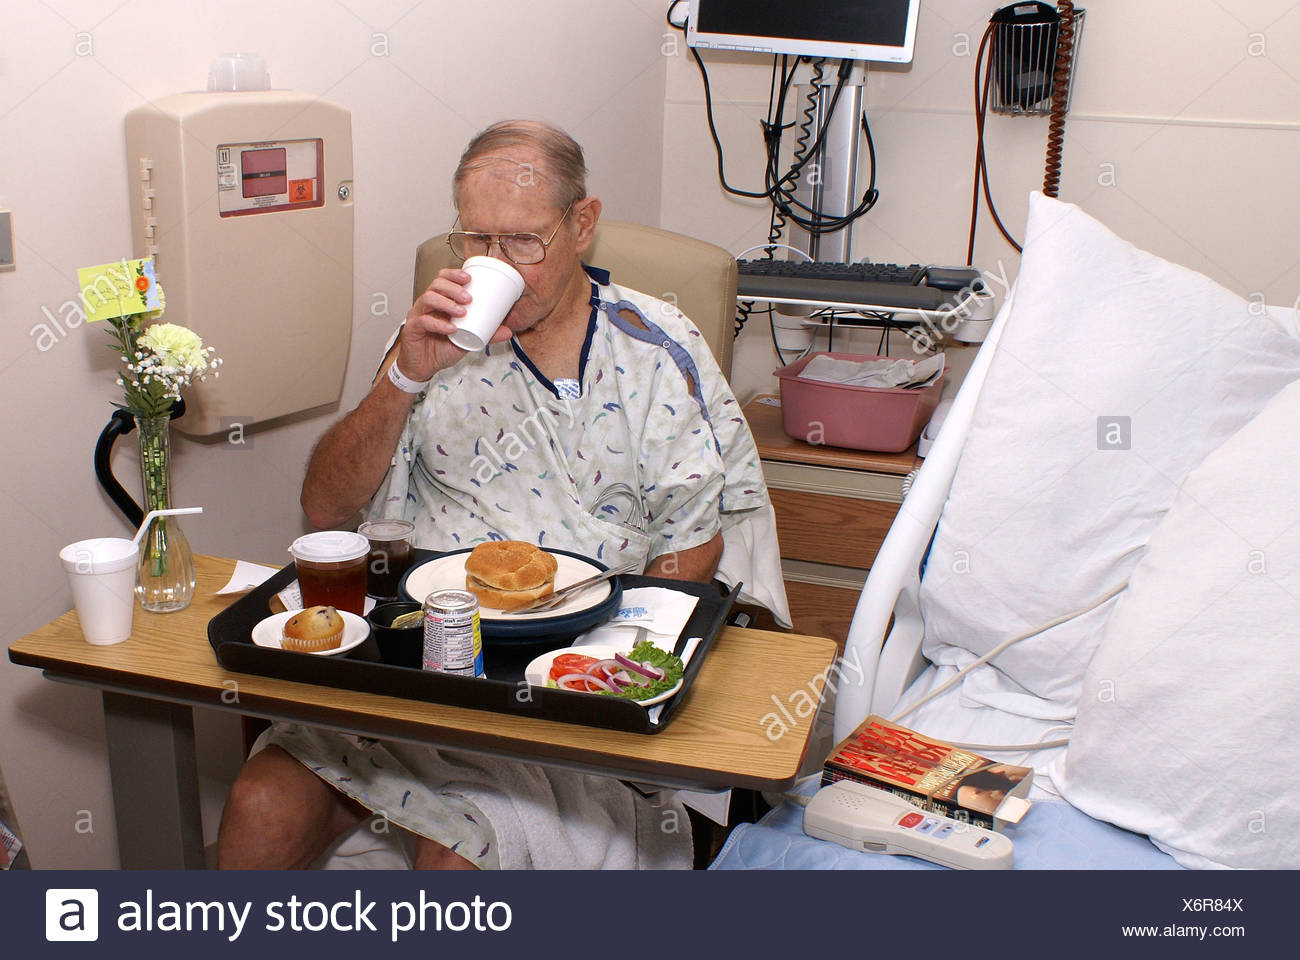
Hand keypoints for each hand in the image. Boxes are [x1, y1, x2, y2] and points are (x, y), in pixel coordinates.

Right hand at [396, 268, 513, 379]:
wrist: (424, 367)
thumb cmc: (441, 348)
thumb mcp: (468, 340)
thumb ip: (486, 334)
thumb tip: (508, 331)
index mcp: (439, 302)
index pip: (443, 279)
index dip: (454, 275)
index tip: (469, 279)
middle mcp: (427, 305)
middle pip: (436, 285)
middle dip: (453, 288)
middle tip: (469, 298)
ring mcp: (418, 315)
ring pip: (428, 299)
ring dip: (447, 303)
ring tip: (462, 312)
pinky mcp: (412, 329)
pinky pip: (423, 321)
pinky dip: (438, 324)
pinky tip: (451, 328)